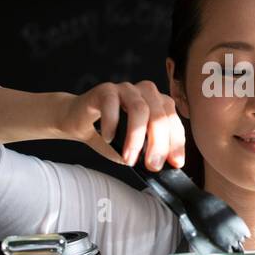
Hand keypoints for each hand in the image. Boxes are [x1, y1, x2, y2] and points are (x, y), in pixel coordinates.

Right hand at [58, 80, 186, 170]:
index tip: (175, 163)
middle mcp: (146, 93)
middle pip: (159, 115)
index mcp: (158, 104)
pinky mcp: (105, 90)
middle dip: (158, 143)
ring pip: (139, 109)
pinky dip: (112, 123)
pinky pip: (111, 103)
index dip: (176, 143)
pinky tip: (109, 138)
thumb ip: (146, 153)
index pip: (173, 122)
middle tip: (152, 165)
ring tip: (129, 157)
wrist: (78, 120)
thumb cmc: (108, 132)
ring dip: (136, 137)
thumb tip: (158, 165)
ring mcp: (126, 89)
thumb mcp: (132, 147)